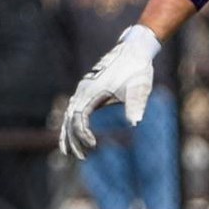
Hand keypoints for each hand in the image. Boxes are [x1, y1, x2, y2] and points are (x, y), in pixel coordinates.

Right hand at [61, 25, 160, 158]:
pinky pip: (74, 110)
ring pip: (69, 115)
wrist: (134, 51)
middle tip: (81, 158)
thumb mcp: (139, 88)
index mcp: (92, 91)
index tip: (93, 145)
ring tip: (72, 153)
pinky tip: (78, 135)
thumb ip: (135, 104)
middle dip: (72, 139)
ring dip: (69, 134)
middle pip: (69, 119)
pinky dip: (73, 124)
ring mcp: (84, 90)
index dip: (82, 133)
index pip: (79, 117)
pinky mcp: (88, 90)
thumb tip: (135, 122)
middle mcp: (83, 90)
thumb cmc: (137, 70)